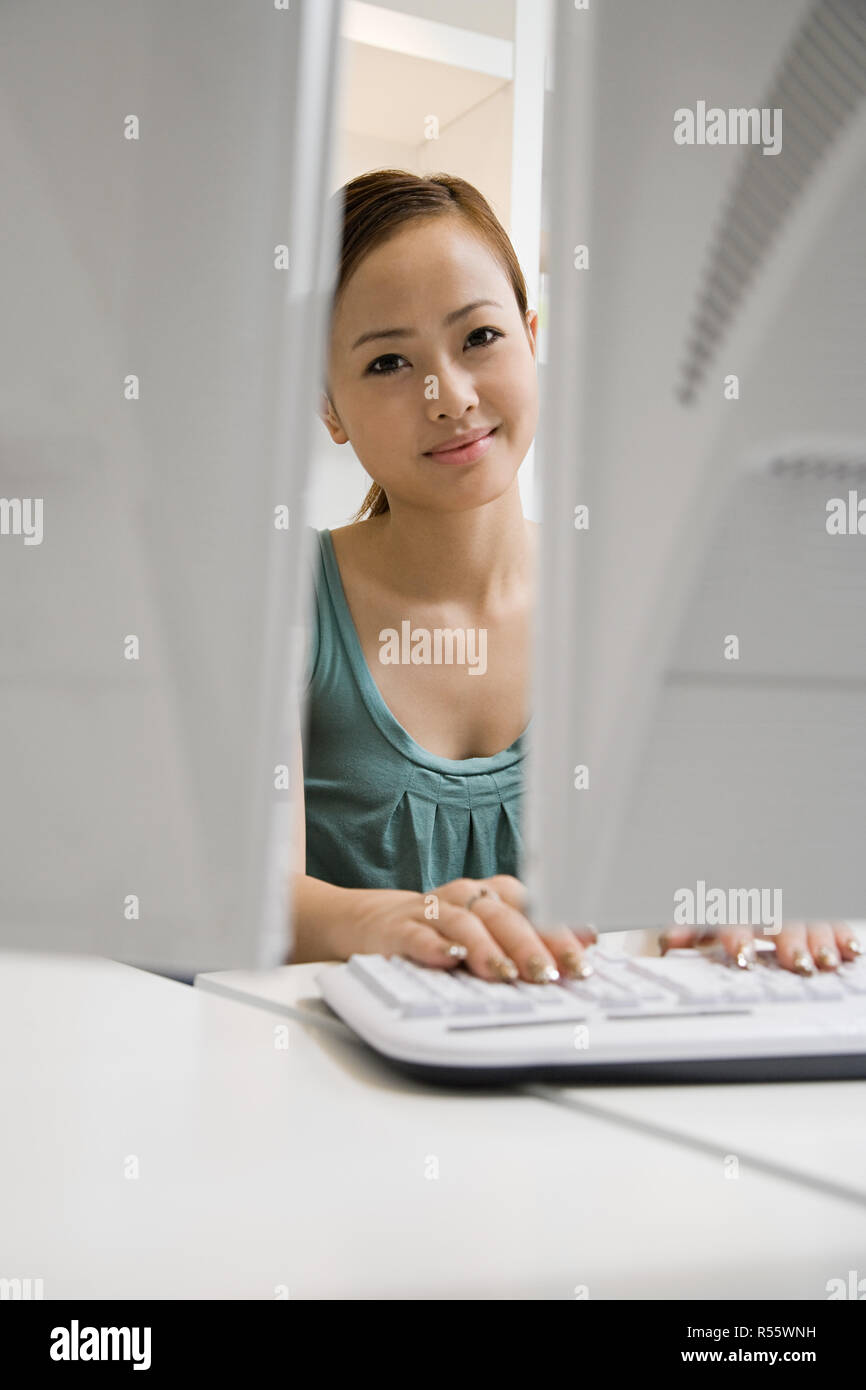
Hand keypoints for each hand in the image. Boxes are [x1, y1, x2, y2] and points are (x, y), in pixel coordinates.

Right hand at [348, 875, 595, 982]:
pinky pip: (419, 935)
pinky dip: (435, 947)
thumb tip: (589, 938)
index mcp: (496, 894)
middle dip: (529, 947)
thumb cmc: (448, 931)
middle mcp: (468, 896)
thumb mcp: (496, 930)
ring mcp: (434, 911)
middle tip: (547, 975)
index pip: (535, 910)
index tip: (581, 963)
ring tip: (503, 973)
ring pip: (465, 924)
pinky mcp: (401, 929)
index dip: (559, 936)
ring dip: (487, 949)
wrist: (379, 922)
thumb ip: (540, 934)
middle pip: (503, 917)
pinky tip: (449, 958)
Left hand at [657, 921, 862, 972]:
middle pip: (780, 919)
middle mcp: (764, 902)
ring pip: (809, 919)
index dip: (740, 938)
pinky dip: (841, 934)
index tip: (744, 958)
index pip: (735, 919)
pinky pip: (831, 919)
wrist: (734, 866)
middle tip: (799, 964)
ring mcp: (790, 906)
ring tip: (827, 962)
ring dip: (820, 941)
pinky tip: (850, 950)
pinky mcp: (812, 912)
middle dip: (791, 942)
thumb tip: (669, 941)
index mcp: (731, 904)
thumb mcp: (693, 917)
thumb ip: (685, 930)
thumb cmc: (713, 906)